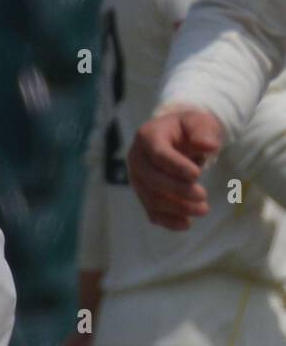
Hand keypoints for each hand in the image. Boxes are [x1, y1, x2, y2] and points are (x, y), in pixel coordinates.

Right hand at [128, 107, 223, 230]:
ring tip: (203, 209)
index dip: (176, 166)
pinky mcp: (143, 193)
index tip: (198, 175)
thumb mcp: (198, 122)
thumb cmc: (187, 130)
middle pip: (152, 178)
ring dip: (177, 207)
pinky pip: (151, 211)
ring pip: (151, 198)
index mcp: (147, 136)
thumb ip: (203, 131)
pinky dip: (168, 220)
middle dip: (178, 190)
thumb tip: (209, 146)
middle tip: (203, 196)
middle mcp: (137, 158)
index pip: (158, 154)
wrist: (175, 138)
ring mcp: (137, 177)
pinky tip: (186, 223)